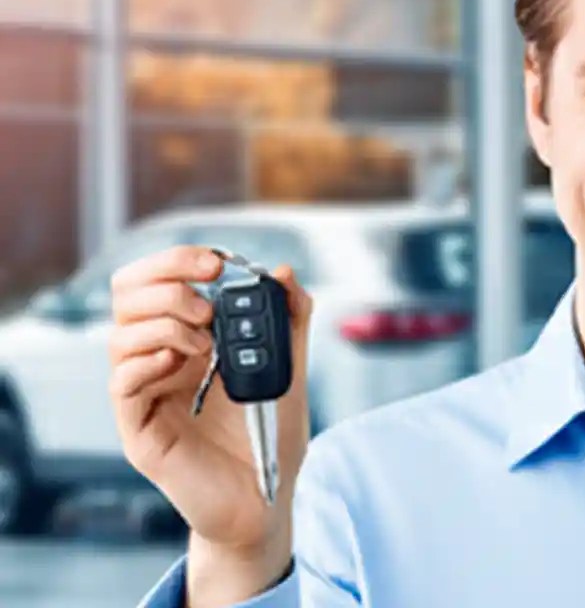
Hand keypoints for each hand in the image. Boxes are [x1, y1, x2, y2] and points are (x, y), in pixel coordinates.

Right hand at [107, 246, 312, 603]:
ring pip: (119, 336)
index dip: (176, 261)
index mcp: (188, 336)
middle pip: (127, 297)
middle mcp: (159, 359)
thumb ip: (291, 319)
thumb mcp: (291, 367)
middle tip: (207, 305)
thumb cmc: (272, 433)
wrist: (268, 497)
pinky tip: (180, 363)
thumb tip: (285, 271)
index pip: (155, 281)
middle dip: (166, 285)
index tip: (215, 264)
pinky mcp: (139, 429)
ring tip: (206, 344)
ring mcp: (146, 393)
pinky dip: (147, 362)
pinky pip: (121, 384)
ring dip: (164, 325)